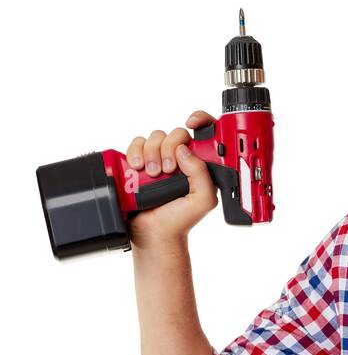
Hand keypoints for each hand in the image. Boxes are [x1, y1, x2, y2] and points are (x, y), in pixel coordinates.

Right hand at [125, 109, 217, 249]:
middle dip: (169, 148)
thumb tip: (184, 151)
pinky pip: (137, 143)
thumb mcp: (203, 200)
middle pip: (176, 133)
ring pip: (155, 136)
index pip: (205, 133)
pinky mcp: (140, 161)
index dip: (202, 120)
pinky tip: (138, 168)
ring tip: (152, 175)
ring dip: (152, 154)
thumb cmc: (179, 220)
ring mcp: (159, 158)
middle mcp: (180, 159)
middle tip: (167, 170)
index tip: (193, 122)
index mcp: (200, 165)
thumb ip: (201, 174)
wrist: (153, 233)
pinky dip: (135, 152)